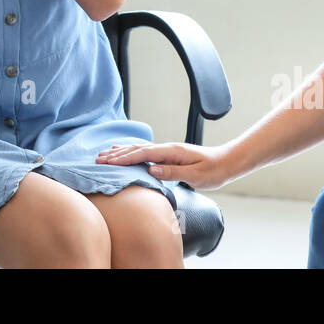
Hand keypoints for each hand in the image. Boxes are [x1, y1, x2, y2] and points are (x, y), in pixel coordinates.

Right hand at [95, 141, 232, 190]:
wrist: (226, 162)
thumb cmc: (213, 171)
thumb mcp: (195, 175)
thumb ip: (173, 171)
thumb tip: (151, 169)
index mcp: (171, 152)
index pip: (142, 154)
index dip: (123, 158)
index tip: (107, 163)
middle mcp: (166, 148)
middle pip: (136, 149)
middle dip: (116, 154)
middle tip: (97, 160)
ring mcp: (166, 150)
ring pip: (138, 149)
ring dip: (120, 152)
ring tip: (104, 154)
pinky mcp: (168, 155)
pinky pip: (144, 152)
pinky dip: (130, 152)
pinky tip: (124, 152)